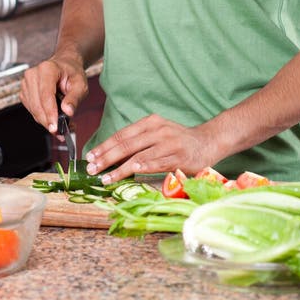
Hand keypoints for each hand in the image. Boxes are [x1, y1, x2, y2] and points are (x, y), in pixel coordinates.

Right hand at [20, 54, 87, 133]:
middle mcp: (33, 75)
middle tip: (61, 132)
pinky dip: (42, 117)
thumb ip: (75, 98)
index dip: (50, 113)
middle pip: (38, 105)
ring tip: (61, 125)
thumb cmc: (72, 73)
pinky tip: (52, 117)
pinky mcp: (24, 92)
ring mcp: (26, 83)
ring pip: (34, 110)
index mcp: (47, 69)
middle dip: (49, 121)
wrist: (64, 65)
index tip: (55, 127)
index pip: (46, 95)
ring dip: (46, 121)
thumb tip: (68, 112)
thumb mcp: (80, 84)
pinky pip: (32, 110)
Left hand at [84, 114, 214, 183]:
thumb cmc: (179, 140)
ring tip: (105, 178)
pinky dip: (142, 168)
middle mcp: (158, 130)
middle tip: (92, 168)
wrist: (208, 141)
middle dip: (106, 158)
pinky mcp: (178, 157)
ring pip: (138, 156)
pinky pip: (156, 163)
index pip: (122, 134)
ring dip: (119, 168)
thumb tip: (113, 155)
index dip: (105, 146)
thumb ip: (140, 140)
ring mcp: (168, 143)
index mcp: (151, 122)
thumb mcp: (159, 133)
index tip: (91, 156)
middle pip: (126, 144)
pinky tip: (130, 173)